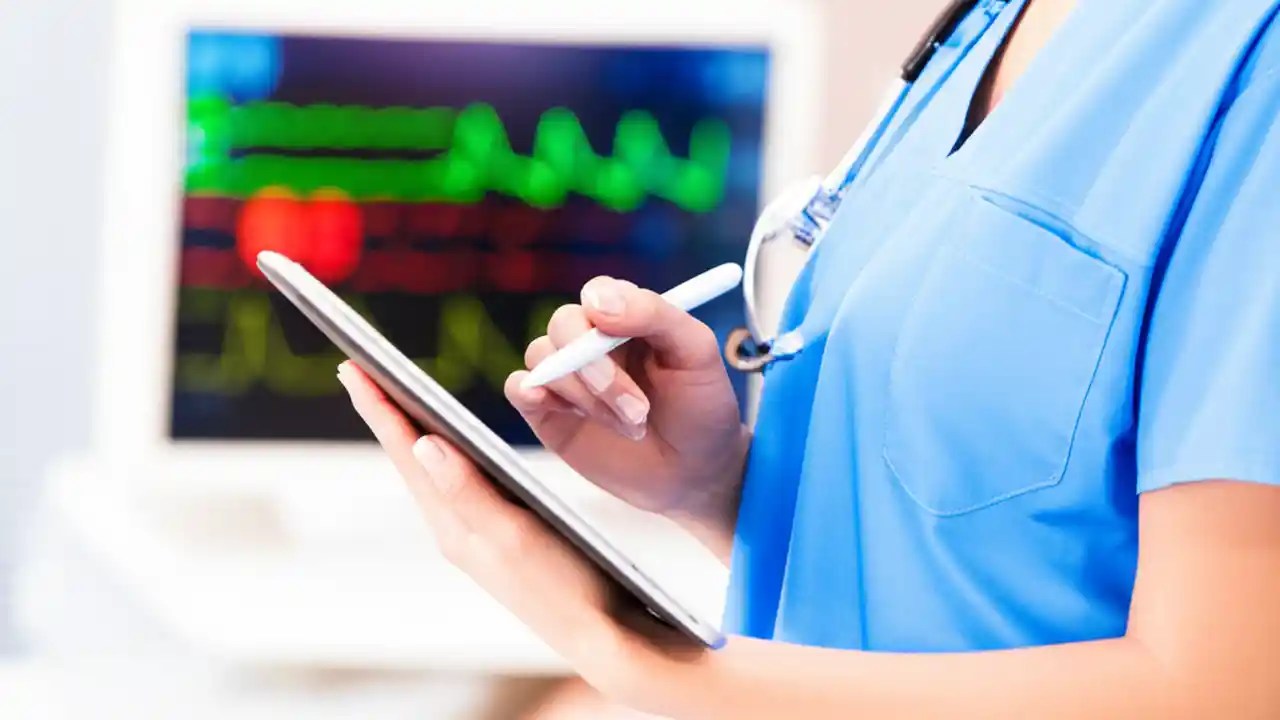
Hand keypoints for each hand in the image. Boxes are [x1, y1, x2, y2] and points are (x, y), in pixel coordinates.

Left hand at [337, 362, 703, 711]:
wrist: (600, 635)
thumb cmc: (565, 587)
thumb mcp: (514, 535)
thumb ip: (467, 491)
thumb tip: (424, 443)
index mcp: (453, 524)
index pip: (407, 452)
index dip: (379, 405)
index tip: (350, 365)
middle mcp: (455, 529)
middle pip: (410, 459)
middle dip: (384, 411)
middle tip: (356, 369)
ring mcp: (473, 536)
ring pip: (430, 473)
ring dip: (408, 431)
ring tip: (390, 398)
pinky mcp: (496, 538)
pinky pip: (455, 486)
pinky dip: (443, 455)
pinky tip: (447, 447)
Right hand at [504, 276, 749, 534]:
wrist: (695, 475)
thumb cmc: (700, 410)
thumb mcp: (696, 353)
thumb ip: (655, 314)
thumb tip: (598, 302)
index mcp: (628, 318)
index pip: (597, 294)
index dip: (600, 306)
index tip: (612, 327)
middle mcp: (591, 342)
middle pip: (563, 325)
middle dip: (597, 369)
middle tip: (638, 409)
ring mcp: (567, 376)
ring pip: (543, 358)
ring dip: (586, 396)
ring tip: (631, 426)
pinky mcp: (547, 411)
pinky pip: (518, 387)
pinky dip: (532, 394)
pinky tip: (568, 413)